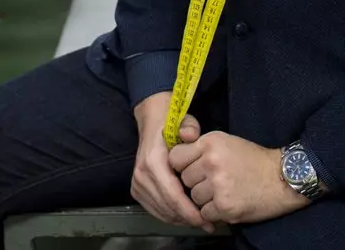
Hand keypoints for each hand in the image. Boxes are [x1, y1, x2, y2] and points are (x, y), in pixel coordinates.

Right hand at [132, 94, 210, 231]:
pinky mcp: (136, 189)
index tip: (205, 220)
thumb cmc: (171, 124)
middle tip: (208, 224)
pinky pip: (154, 210)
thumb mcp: (185, 121)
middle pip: (167, 207)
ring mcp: (137, 183)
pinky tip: (185, 216)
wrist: (152, 122)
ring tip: (200, 222)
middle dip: (187, 219)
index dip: (189, 211)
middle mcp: (141, 175)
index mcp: (152, 161)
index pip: (172, 196)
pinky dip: (170, 216)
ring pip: (161, 211)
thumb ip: (190, 127)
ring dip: (180, 220)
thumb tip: (190, 135)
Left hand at [170, 131, 308, 226]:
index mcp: (210, 143)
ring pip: (193, 198)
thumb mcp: (226, 142)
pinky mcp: (225, 206)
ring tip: (223, 193)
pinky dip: (214, 213)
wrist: (282, 177)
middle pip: (184, 180)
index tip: (192, 170)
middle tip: (213, 183)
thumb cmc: (254, 160)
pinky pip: (204, 213)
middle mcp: (211, 162)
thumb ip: (201, 149)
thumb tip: (176, 160)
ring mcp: (218, 185)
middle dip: (195, 184)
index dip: (182, 166)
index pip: (175, 158)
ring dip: (204, 200)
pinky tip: (227, 203)